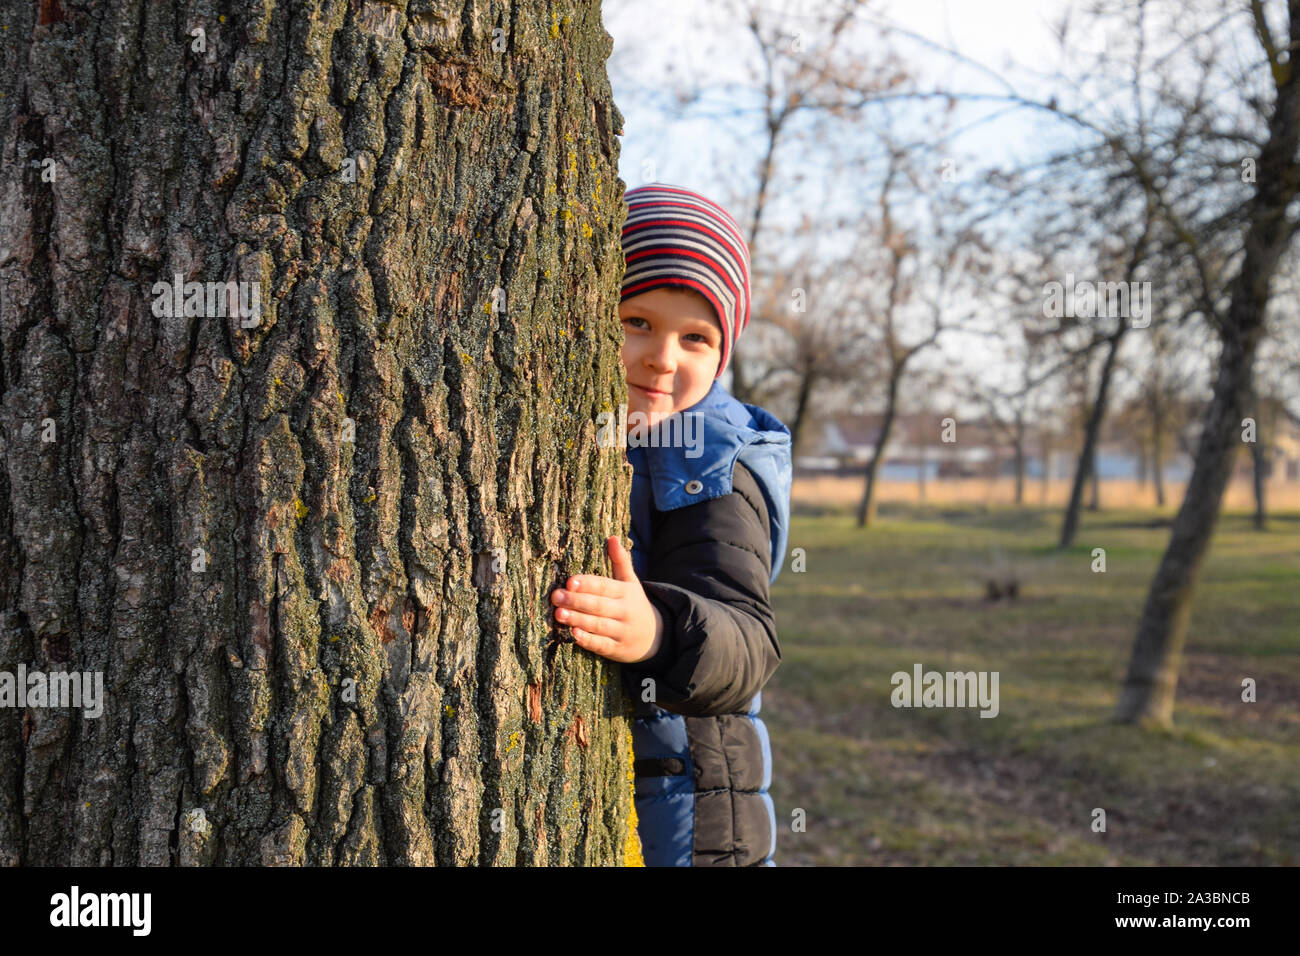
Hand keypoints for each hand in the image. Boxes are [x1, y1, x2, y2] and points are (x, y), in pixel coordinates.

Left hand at [550, 536, 664, 663]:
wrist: (655, 636)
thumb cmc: (633, 604)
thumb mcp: (630, 583)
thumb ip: (621, 561)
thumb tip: (613, 538)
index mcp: (625, 592)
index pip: (605, 586)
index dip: (588, 584)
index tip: (569, 581)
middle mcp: (624, 611)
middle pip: (598, 605)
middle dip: (576, 601)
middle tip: (556, 596)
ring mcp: (621, 631)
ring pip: (598, 625)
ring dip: (578, 619)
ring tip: (558, 614)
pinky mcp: (617, 649)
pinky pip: (601, 645)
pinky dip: (588, 640)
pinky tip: (573, 634)